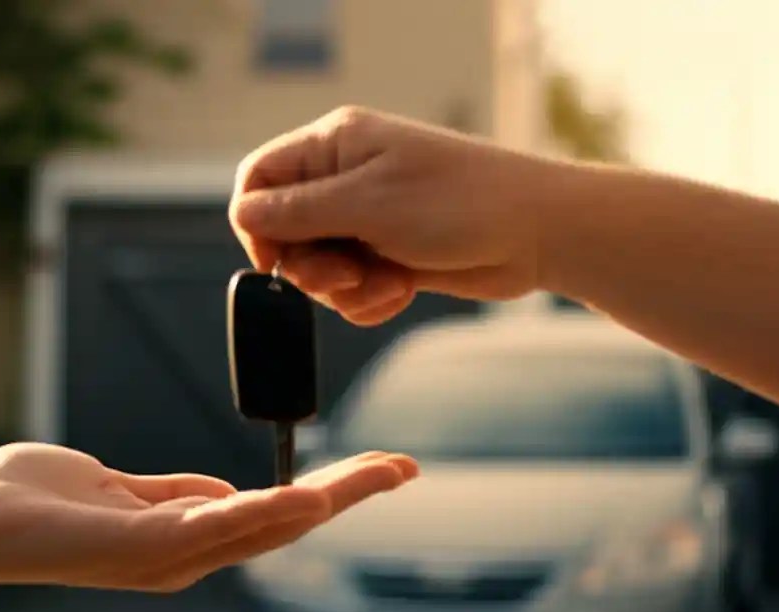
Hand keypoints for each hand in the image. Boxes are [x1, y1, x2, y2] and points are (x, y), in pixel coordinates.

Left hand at [0, 443, 417, 595]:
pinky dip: (264, 512)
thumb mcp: (121, 487)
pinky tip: (304, 497)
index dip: (330, 492)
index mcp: (184, 539)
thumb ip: (173, 492)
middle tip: (403, 466)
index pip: (273, 513)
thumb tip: (227, 489)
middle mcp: (185, 557)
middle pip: (285, 523)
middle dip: (348, 495)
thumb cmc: (34, 503)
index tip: (380, 468)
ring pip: (263, 526)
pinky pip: (214, 527)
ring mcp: (165, 558)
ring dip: (325, 501)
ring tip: (377, 475)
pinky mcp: (139, 549)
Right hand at [229, 106, 561, 325]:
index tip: (276, 261)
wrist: (536, 234)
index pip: (259, 179)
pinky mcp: (388, 254)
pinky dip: (369, 300)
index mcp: (334, 146)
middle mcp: (345, 178)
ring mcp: (368, 218)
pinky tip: (401, 293)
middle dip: (310, 266)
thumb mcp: (366, 204)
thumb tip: (243, 213)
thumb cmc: (458, 204)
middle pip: (284, 233)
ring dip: (345, 289)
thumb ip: (296, 211)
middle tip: (346, 276)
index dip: (256, 225)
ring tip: (387, 284)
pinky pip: (351, 289)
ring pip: (317, 268)